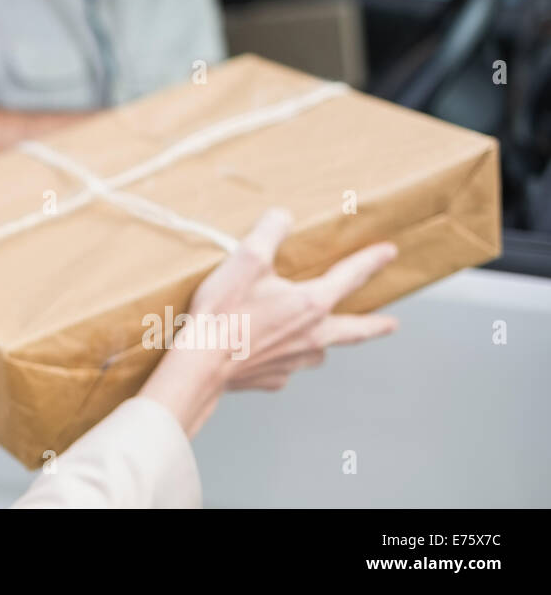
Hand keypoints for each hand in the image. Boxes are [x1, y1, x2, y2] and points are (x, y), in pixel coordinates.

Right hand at [190, 207, 399, 391]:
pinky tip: (270, 352)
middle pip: (355, 330)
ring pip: (321, 351)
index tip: (389, 253)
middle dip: (375, 325)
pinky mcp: (273, 378)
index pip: (351, 276)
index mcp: (311, 303)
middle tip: (392, 325)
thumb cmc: (225, 311)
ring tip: (322, 338)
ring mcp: (294, 360)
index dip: (371, 261)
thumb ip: (269, 231)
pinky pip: (288, 366)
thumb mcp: (246, 258)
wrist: (201, 362)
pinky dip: (285, 358)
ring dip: (326, 342)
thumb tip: (282, 216)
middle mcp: (312, 335)